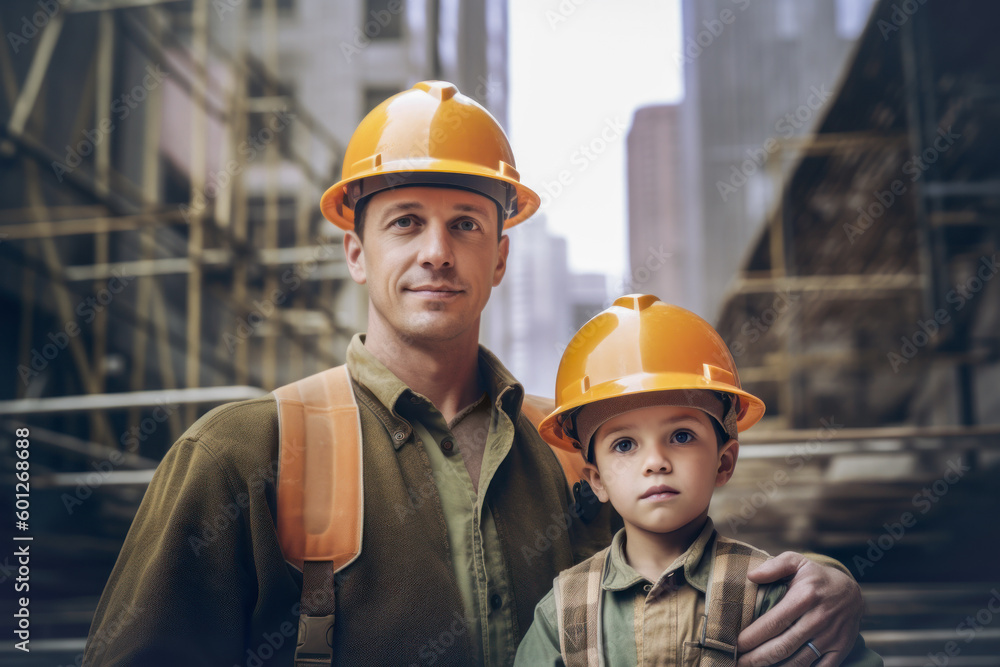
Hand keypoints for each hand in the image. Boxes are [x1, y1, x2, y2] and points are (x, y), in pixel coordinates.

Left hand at [736, 552, 862, 666]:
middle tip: (738, 662)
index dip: (753, 637)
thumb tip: (751, 576)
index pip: (774, 622)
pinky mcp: (840, 650)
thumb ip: (773, 567)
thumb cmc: (816, 577)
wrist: (853, 592)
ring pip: (799, 661)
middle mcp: (818, 619)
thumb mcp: (796, 562)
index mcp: (805, 597)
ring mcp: (831, 637)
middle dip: (757, 658)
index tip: (736, 644)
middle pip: (783, 646)